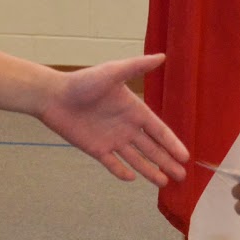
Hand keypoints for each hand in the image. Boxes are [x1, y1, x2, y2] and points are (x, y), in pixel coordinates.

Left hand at [39, 53, 187, 184]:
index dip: (172, 143)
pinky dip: (122, 171)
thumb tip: (162, 56)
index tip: (185, 156)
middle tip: (182, 176)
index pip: (158, 130)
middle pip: (151, 148)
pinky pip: (112, 164)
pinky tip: (133, 178)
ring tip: (165, 183)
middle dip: (167, 161)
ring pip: (136, 159)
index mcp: (134, 110)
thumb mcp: (112, 72)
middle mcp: (126, 126)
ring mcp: (112, 139)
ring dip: (151, 171)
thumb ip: (137, 67)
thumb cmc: (83, 82)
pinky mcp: (96, 149)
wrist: (54, 96)